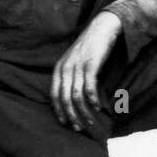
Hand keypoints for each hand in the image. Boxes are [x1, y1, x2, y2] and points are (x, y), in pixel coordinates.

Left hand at [51, 12, 122, 131]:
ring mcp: (77, 66)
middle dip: (71, 116)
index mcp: (59, 68)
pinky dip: (92, 99)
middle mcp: (65, 68)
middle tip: (79, 128)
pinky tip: (98, 107)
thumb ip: (70, 77)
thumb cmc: (89, 47)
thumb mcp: (74, 61)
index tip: (65, 123)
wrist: (102, 27)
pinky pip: (89, 87)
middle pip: (64, 98)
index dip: (59, 110)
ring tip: (90, 121)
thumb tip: (72, 98)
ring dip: (83, 112)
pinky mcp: (90, 65)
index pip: (54, 94)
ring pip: (76, 96)